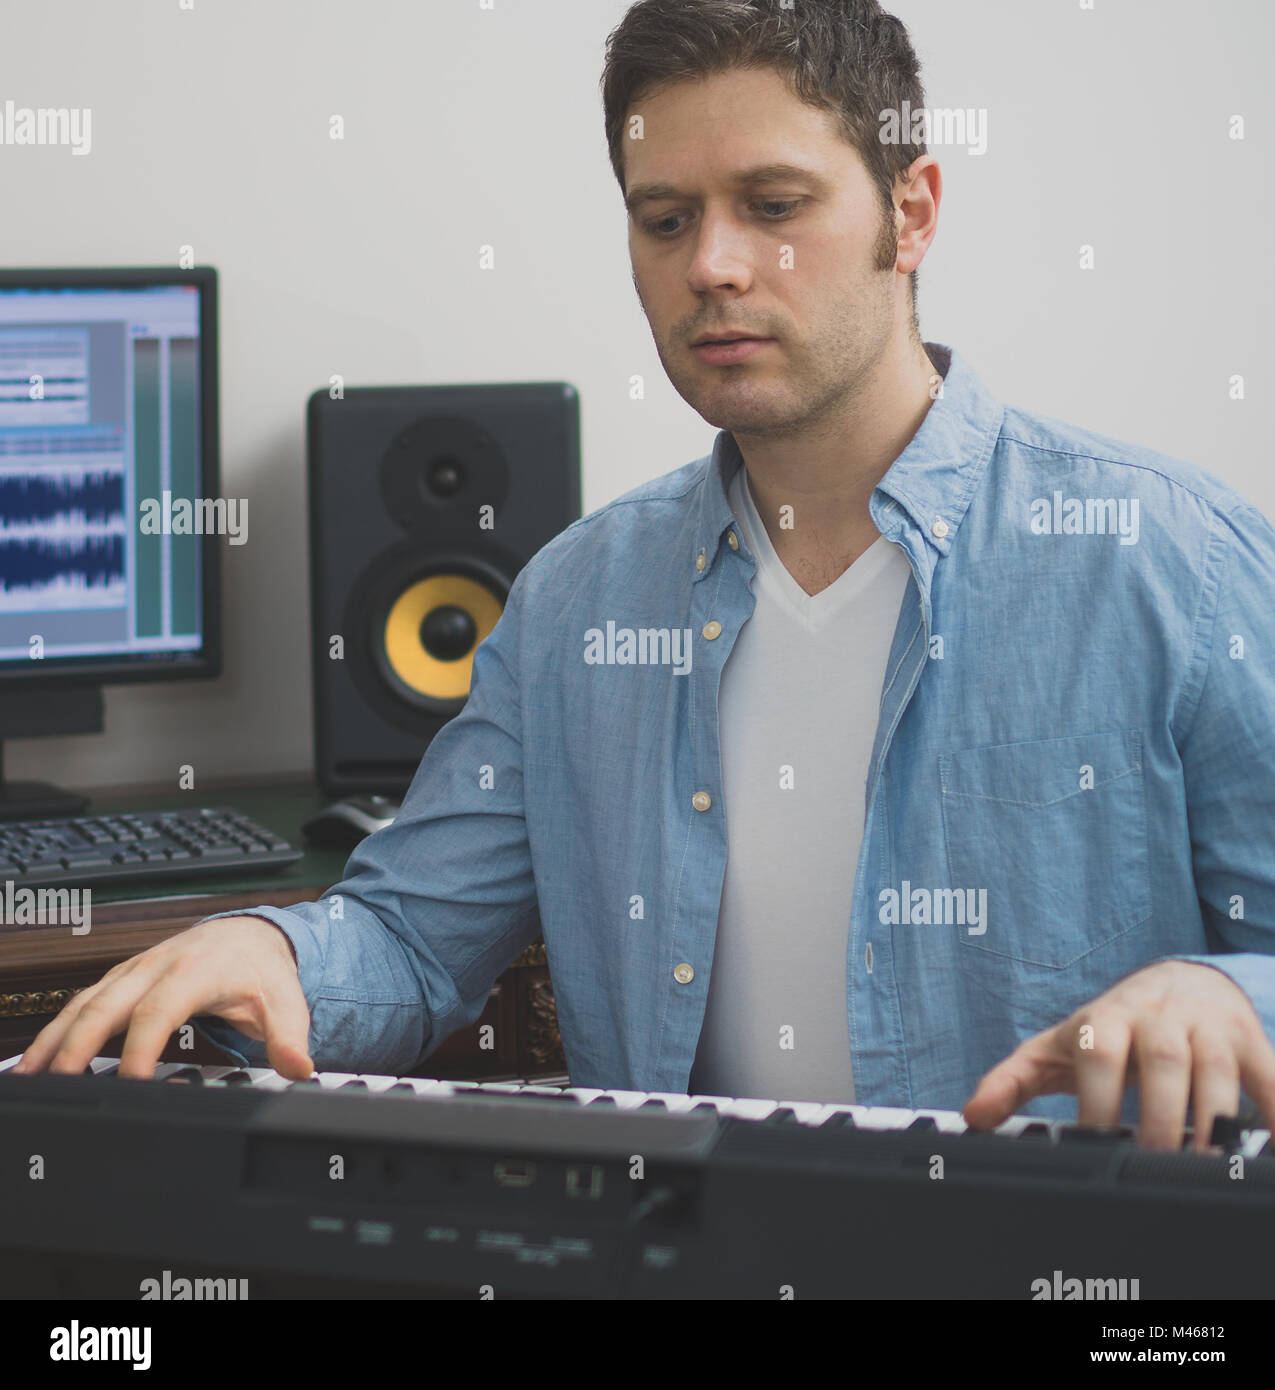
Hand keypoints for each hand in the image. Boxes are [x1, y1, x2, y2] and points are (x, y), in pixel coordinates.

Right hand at [12, 915, 312, 1080]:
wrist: (252, 933)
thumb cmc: (262, 969)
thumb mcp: (284, 1000)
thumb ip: (289, 1037)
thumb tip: (299, 1068)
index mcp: (195, 972)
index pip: (159, 1011)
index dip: (140, 1047)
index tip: (127, 1082)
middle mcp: (157, 966)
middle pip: (107, 1004)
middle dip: (77, 1043)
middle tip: (56, 1083)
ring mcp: (134, 971)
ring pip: (85, 1002)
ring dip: (55, 1038)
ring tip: (28, 1077)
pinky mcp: (122, 979)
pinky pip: (82, 1002)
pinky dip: (57, 1029)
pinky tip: (38, 1060)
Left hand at [963, 960, 1274, 1149]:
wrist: (1179, 981)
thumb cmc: (1110, 1027)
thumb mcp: (1058, 1047)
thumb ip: (1013, 1080)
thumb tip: (973, 1115)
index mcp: (1106, 1018)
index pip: (1099, 1052)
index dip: (1095, 1099)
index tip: (1092, 1142)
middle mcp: (1158, 1016)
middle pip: (1161, 1061)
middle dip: (1158, 1115)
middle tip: (1151, 1164)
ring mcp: (1207, 1027)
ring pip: (1215, 1070)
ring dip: (1212, 1119)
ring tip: (1201, 1164)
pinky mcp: (1250, 1041)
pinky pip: (1269, 1076)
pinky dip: (1274, 1111)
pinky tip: (1269, 1146)